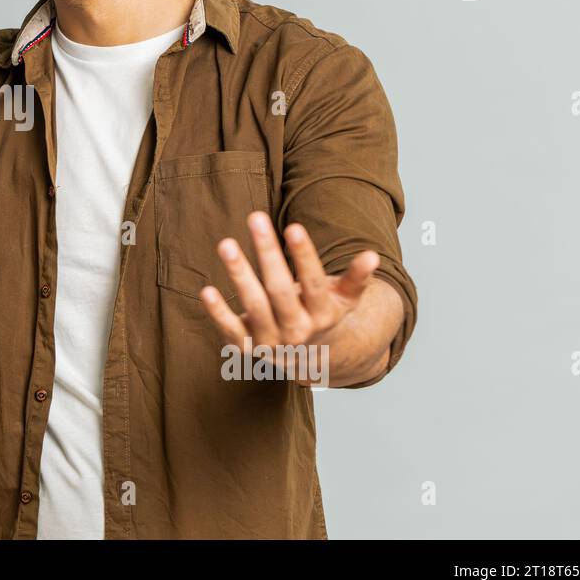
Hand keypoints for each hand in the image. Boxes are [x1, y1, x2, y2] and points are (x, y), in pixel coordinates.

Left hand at [199, 211, 378, 384]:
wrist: (307, 361)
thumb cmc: (321, 314)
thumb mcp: (342, 300)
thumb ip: (355, 279)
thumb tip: (373, 256)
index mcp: (323, 314)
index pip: (313, 282)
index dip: (303, 256)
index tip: (293, 227)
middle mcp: (297, 330)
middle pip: (280, 289)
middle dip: (267, 252)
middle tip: (256, 218)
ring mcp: (271, 340)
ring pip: (254, 305)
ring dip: (239, 274)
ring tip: (226, 243)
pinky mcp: (247, 347)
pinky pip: (230, 329)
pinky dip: (218, 312)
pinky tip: (206, 290)